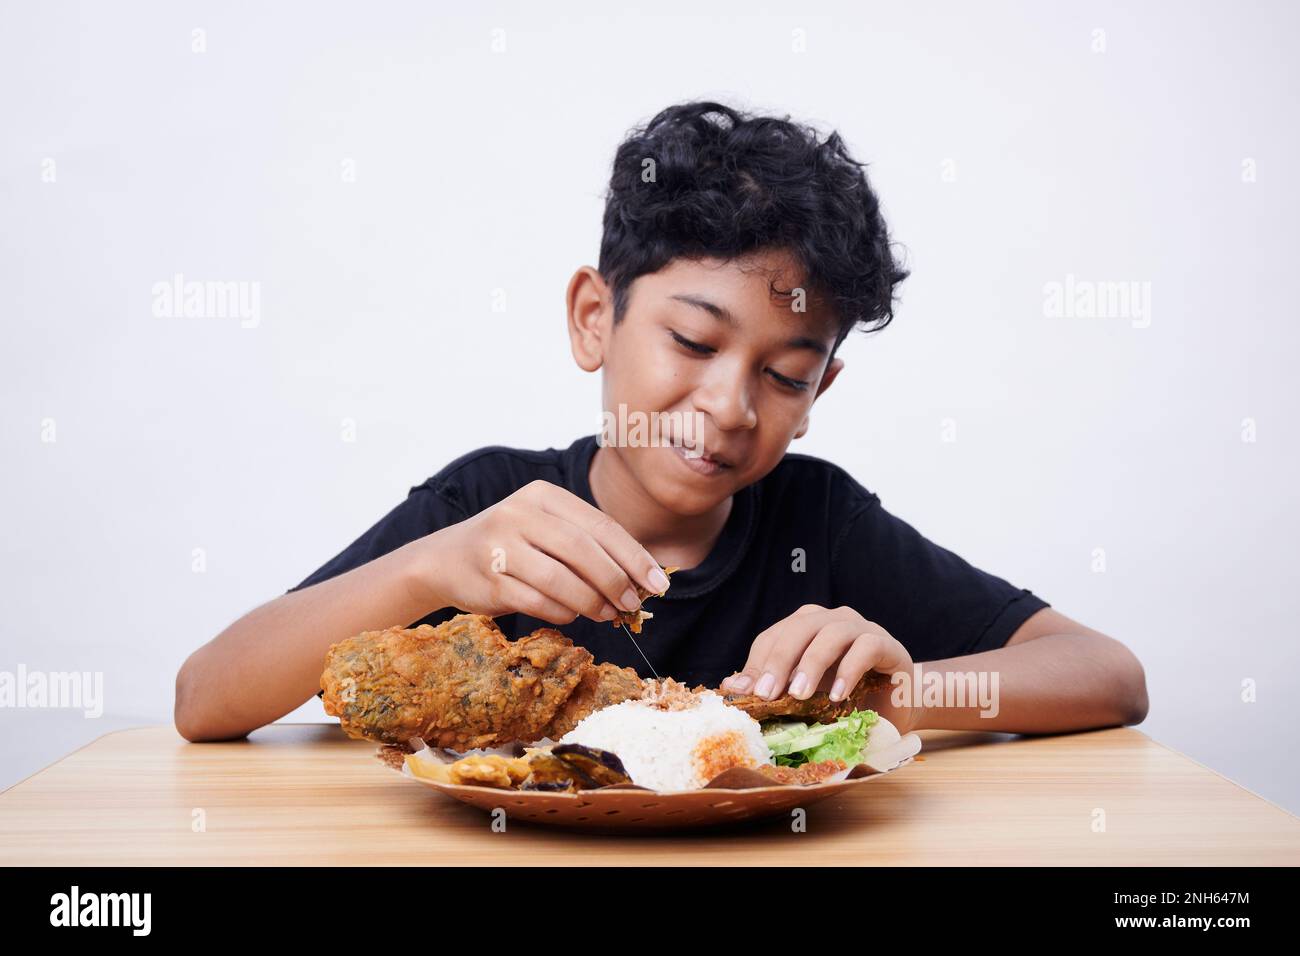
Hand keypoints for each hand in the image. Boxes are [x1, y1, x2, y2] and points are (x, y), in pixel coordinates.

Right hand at [409, 479, 668, 625]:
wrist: (446, 559)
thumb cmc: (513, 548)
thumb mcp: (548, 531)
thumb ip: (589, 546)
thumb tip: (643, 580)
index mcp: (544, 496)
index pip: (601, 525)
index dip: (634, 557)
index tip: (659, 584)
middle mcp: (520, 514)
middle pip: (583, 550)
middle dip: (616, 581)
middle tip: (634, 604)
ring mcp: (500, 546)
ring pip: (560, 579)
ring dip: (591, 602)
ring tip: (608, 615)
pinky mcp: (488, 578)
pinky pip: (536, 602)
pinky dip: (562, 612)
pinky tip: (572, 615)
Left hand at [719, 604, 922, 732]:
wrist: (897, 707)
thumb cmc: (845, 699)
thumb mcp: (806, 698)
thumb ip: (774, 689)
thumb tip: (731, 687)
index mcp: (805, 628)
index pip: (774, 637)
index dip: (758, 663)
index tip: (746, 693)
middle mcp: (831, 620)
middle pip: (799, 627)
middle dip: (780, 661)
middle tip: (767, 694)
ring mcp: (861, 628)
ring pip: (831, 632)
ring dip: (812, 663)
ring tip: (800, 695)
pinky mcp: (887, 644)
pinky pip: (866, 647)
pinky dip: (849, 670)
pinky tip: (839, 695)